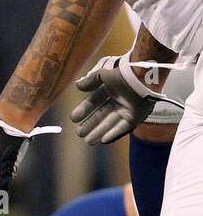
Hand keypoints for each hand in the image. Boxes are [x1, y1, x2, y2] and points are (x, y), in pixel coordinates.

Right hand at [71, 52, 185, 144]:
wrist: (142, 76)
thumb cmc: (123, 73)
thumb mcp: (102, 75)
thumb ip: (90, 80)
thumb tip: (77, 86)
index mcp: (110, 89)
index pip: (94, 101)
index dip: (84, 110)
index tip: (73, 118)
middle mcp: (118, 100)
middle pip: (101, 115)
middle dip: (90, 124)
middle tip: (79, 133)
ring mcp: (128, 109)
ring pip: (111, 123)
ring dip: (99, 132)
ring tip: (88, 141)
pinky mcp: (136, 116)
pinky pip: (124, 127)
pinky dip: (114, 133)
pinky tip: (104, 140)